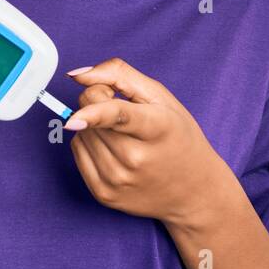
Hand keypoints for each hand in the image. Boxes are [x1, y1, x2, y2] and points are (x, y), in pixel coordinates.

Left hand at [63, 58, 232, 228]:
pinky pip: (77, 152)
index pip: (119, 117)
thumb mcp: (160, 97)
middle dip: (99, 101)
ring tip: (123, 134)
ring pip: (80, 132)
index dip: (94, 114)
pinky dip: (88, 142)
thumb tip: (77, 76)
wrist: (193, 190)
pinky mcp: (104, 194)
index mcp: (156, 128)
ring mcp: (118, 179)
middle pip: (89, 113)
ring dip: (93, 124)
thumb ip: (118, 74)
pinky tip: (112, 148)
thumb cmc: (178, 137)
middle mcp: (135, 158)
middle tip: (125, 112)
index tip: (75, 119)